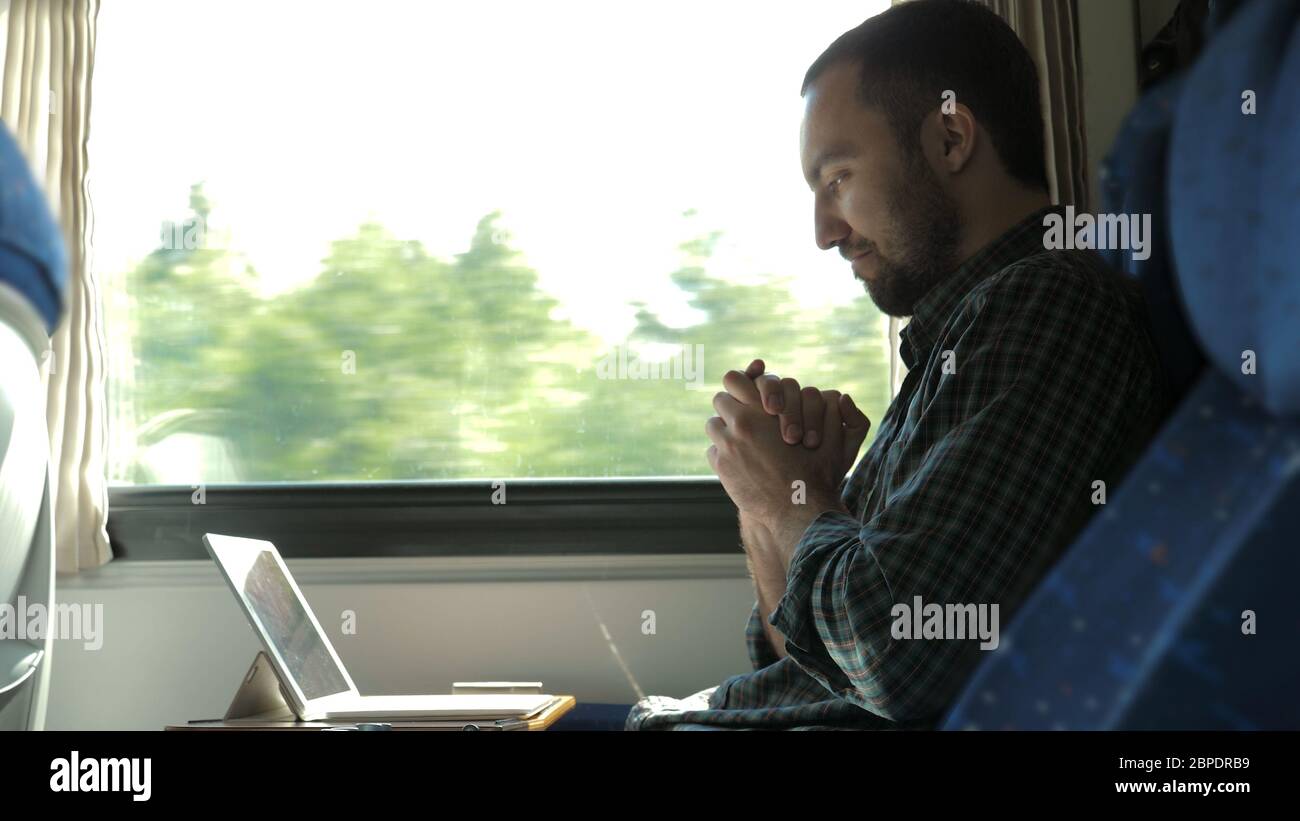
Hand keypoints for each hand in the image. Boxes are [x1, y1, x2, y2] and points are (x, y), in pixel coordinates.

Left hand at [723, 359, 869, 479]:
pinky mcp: (721, 467)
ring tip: (741, 437)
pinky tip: (740, 459)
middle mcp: (740, 424)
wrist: (798, 510)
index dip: (741, 381)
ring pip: (713, 424)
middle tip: (744, 414)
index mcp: (762, 410)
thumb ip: (835, 414)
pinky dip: (722, 452)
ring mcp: (727, 447)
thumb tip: (839, 396)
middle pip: (720, 399)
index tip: (749, 393)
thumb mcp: (834, 440)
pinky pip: (712, 449)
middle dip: (731, 405)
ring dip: (725, 428)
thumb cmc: (818, 473)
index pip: (735, 378)